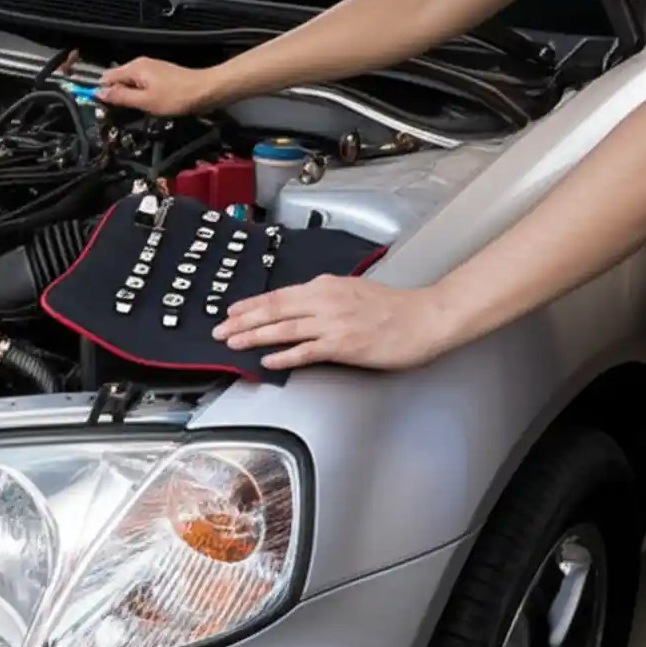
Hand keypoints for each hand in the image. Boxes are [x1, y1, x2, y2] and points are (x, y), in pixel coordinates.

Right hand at [97, 57, 219, 115]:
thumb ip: (121, 97)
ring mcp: (150, 68)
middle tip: (116, 115)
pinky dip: (138, 94)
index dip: (101, 92)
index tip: (101, 110)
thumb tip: (98, 92)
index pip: (106, 77)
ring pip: (128, 82)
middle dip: (114, 95)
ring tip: (130, 112)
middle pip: (116, 78)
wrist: (206, 90)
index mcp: (134, 68)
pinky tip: (144, 105)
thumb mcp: (145, 101)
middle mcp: (139, 64)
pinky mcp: (159, 75)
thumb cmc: (176, 97)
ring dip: (127, 96)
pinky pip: (140, 84)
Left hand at [210, 275, 454, 370]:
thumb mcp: (351, 291)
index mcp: (326, 286)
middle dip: (242, 321)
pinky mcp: (344, 344)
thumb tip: (298, 308)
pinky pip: (306, 350)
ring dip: (255, 336)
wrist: (425, 318)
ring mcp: (333, 323)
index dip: (250, 305)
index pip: (278, 295)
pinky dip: (284, 355)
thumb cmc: (393, 308)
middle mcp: (325, 301)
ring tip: (233, 343)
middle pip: (274, 310)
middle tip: (220, 330)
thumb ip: (323, 298)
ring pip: (284, 329)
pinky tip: (267, 360)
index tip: (230, 312)